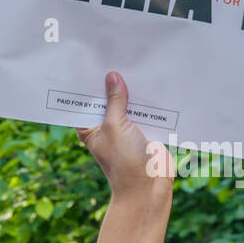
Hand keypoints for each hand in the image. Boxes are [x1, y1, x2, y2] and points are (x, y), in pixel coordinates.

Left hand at [76, 71, 173, 201]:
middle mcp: (107, 126)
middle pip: (110, 98)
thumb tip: (112, 76)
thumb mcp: (115, 127)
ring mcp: (127, 128)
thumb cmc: (123, 162)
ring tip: (138, 61)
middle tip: (119, 54)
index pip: (86, 100)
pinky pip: (149, 110)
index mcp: (90, 127)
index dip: (90, 83)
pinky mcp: (147, 129)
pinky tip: (156, 79)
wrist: (149, 188)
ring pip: (130, 102)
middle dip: (115, 82)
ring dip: (135, 89)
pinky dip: (152, 99)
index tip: (93, 59)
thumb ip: (115, 101)